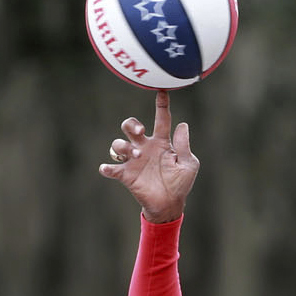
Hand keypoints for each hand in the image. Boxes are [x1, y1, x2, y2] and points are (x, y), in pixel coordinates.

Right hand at [98, 90, 198, 222]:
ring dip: (124, 146)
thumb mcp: (188, 164)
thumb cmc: (180, 183)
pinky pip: (111, 168)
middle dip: (131, 125)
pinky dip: (107, 168)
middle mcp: (145, 147)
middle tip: (140, 132)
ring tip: (136, 156)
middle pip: (131, 126)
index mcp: (162, 142)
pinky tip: (107, 168)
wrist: (170, 204)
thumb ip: (184, 146)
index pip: (161, 120)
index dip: (162, 105)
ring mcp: (133, 160)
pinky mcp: (126, 175)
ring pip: (118, 144)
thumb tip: (182, 125)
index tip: (162, 92)